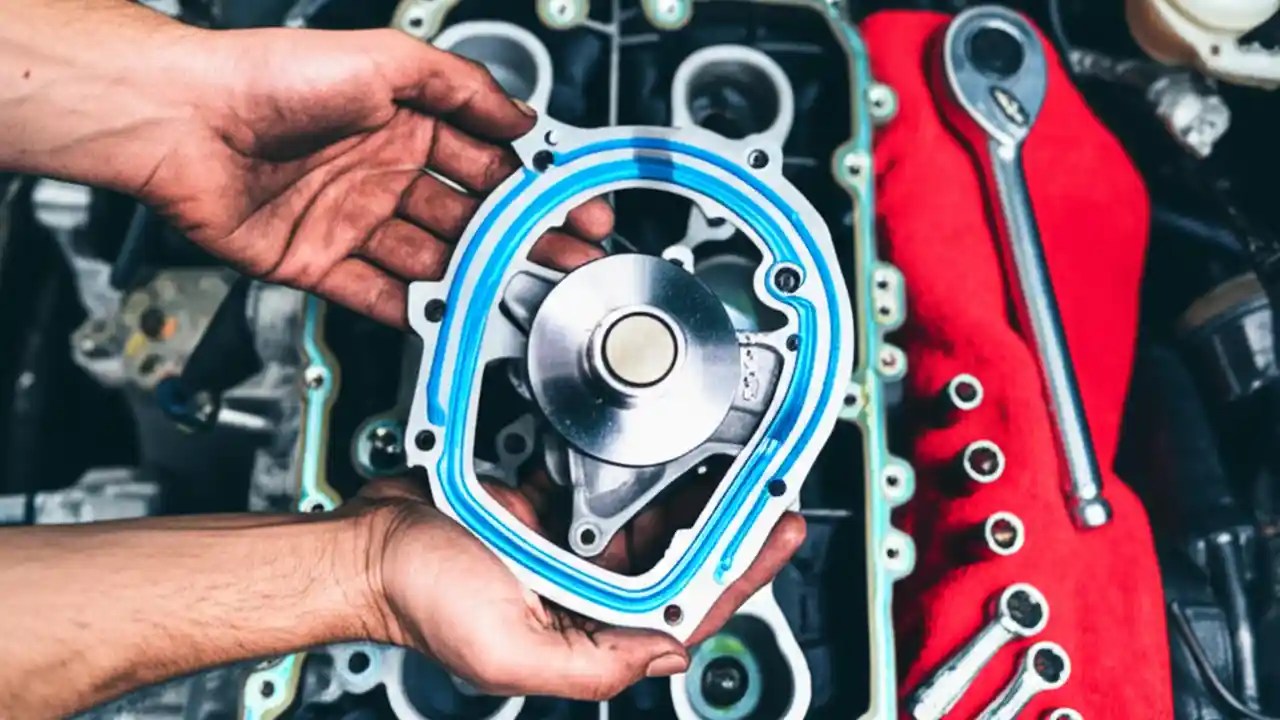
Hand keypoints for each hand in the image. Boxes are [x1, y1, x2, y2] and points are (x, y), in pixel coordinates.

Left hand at [140, 27, 609, 325]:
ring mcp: (352, 219)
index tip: (575, 207)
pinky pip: (377, 294)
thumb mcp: (386, 60)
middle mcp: (383, 172)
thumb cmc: (269, 76)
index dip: (537, 187)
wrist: (183, 121)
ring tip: (522, 296)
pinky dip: (414, 311)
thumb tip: (519, 113)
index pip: (490, 163)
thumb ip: (461, 86)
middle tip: (567, 263)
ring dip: (479, 280)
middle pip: (471, 218)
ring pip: (433, 259)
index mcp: (405, 122)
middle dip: (524, 242)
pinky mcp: (318, 262)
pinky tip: (450, 319)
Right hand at [355, 478, 805, 700]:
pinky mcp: (550, 518)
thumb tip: (668, 654)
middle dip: (728, 535)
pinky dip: (640, 484)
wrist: (370, 545)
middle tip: (773, 497)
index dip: (736, 577)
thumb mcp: (507, 647)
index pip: (681, 613)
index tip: (774, 537)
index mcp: (586, 636)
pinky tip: (670, 465)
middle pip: (678, 568)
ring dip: (693, 505)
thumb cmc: (421, 596)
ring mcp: (570, 558)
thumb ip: (594, 661)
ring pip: (652, 532)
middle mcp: (585, 600)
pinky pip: (608, 502)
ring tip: (738, 475)